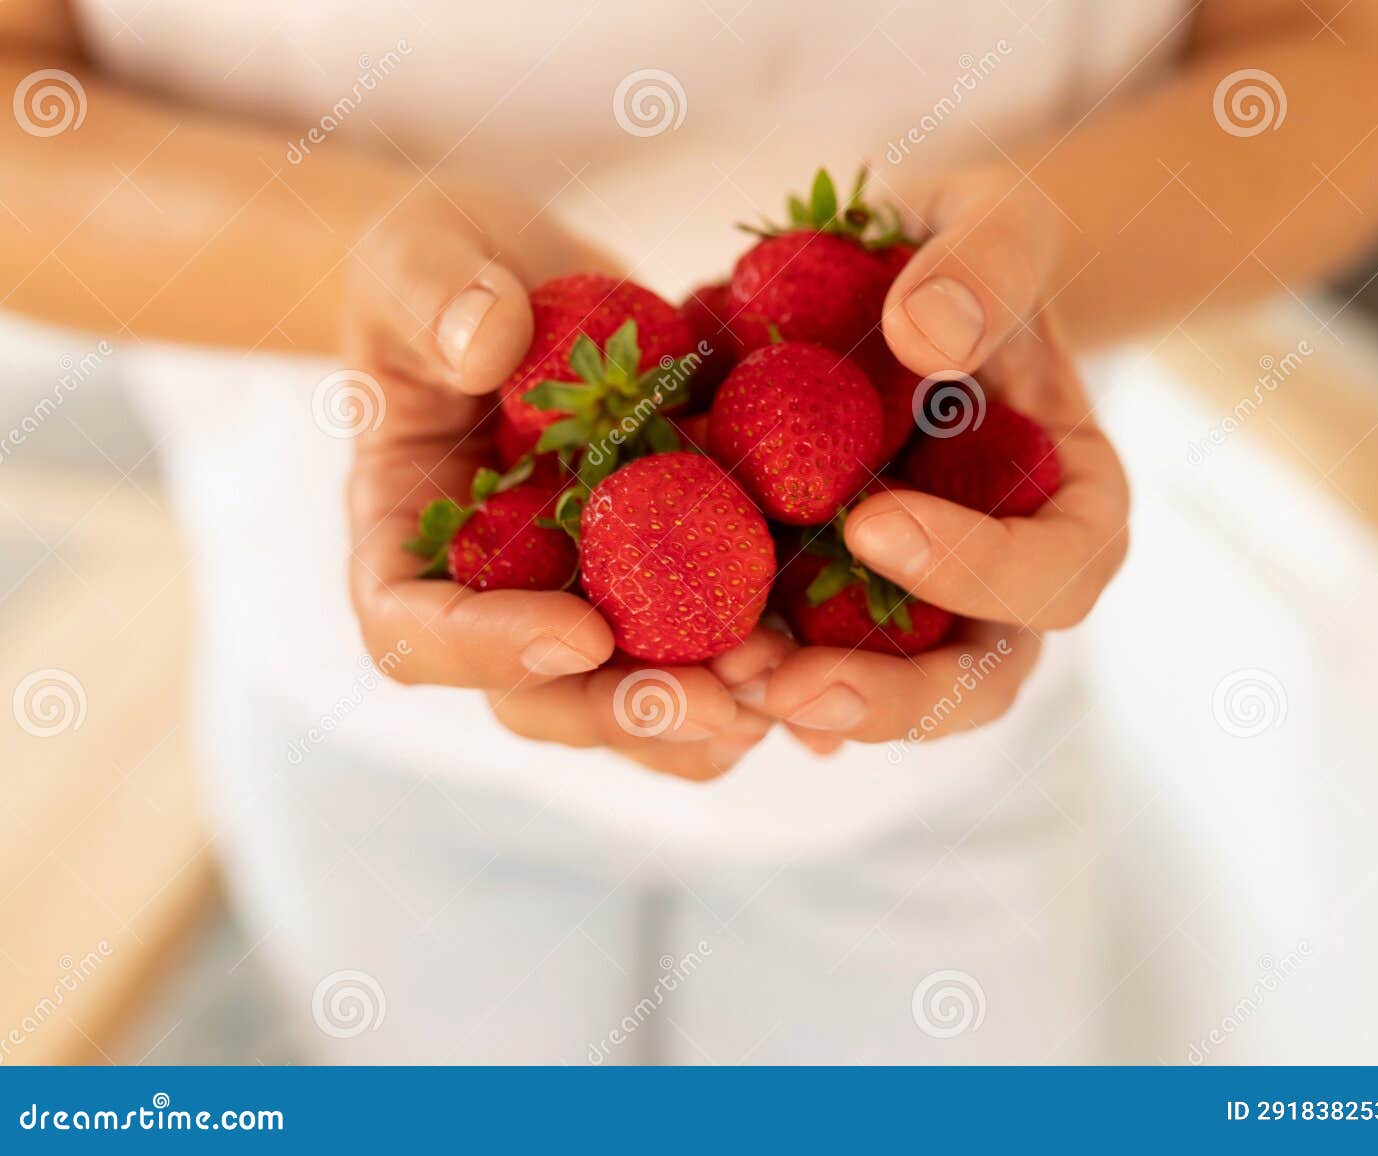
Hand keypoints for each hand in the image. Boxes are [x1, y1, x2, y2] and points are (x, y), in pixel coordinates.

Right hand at [343, 186, 772, 778]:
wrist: (529, 280)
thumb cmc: (449, 267)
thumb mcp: (420, 254)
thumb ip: (433, 293)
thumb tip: (484, 345)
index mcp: (406, 539)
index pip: (414, 629)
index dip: (490, 651)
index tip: (582, 634)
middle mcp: (495, 595)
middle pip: (539, 698)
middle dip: (630, 711)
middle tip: (719, 700)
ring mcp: (579, 599)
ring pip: (631, 698)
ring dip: (709, 708)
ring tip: (788, 686)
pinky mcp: (658, 585)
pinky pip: (703, 654)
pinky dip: (762, 678)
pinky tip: (829, 674)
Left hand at [755, 174, 1129, 744]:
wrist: (915, 281)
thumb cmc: (976, 252)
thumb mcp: (1001, 223)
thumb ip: (986, 267)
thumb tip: (926, 336)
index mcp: (1074, 508)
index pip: (1057, 572)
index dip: (976, 570)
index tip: (873, 524)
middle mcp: (1006, 579)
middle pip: (976, 677)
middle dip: (886, 697)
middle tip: (790, 687)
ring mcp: (924, 604)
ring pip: (888, 692)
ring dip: (805, 701)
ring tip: (719, 682)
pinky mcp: (842, 603)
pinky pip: (808, 658)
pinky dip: (757, 675)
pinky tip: (694, 680)